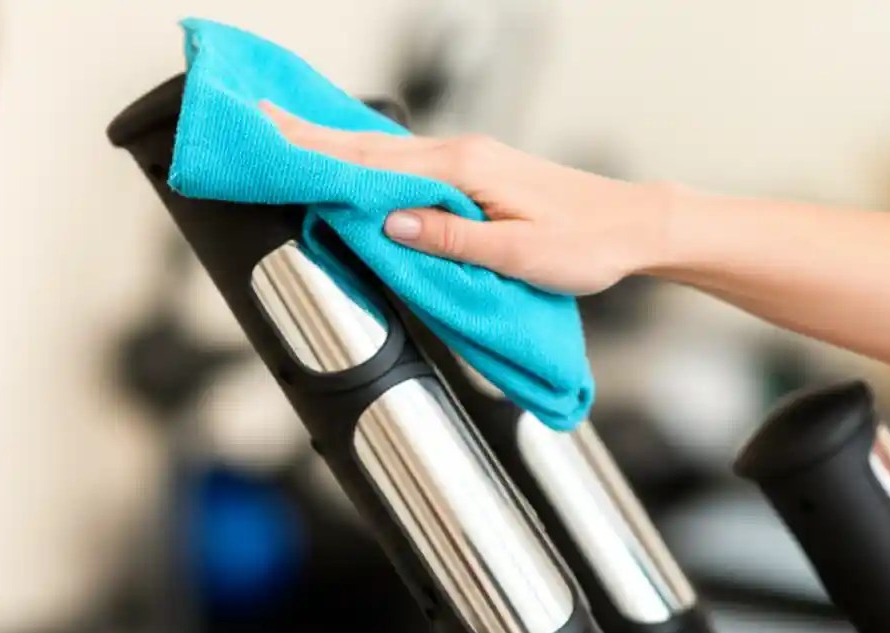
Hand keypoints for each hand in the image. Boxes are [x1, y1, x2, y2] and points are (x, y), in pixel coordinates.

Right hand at [261, 102, 672, 294]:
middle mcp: (462, 154)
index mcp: (465, 169)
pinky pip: (408, 165)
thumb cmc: (586, 244)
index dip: (316, 151)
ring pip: (386, 153)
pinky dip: (369, 161)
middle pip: (369, 146)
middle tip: (255, 121)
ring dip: (335, 146)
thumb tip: (388, 222)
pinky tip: (353, 163)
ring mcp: (468, 160)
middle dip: (310, 135)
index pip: (373, 162)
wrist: (633, 227)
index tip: (268, 134)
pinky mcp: (475, 173)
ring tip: (287, 138)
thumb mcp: (518, 253)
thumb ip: (451, 237)